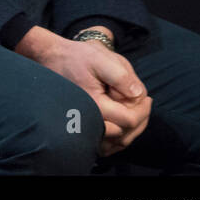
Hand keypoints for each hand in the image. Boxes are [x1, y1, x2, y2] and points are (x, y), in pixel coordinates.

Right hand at [16, 26, 151, 157]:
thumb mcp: (100, 59)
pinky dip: (119, 135)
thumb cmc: (76, 57)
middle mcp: (87, 120)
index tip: (148, 98)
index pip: (129, 120)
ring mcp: (83, 126)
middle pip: (125, 135)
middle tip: (145, 103)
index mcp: (94, 105)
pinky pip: (106, 142)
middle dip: (140, 120)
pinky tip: (124, 120)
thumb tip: (138, 95)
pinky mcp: (82, 127)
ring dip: (132, 128)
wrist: (52, 58)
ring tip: (136, 110)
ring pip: (116, 141)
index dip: (143, 110)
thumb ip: (121, 76)